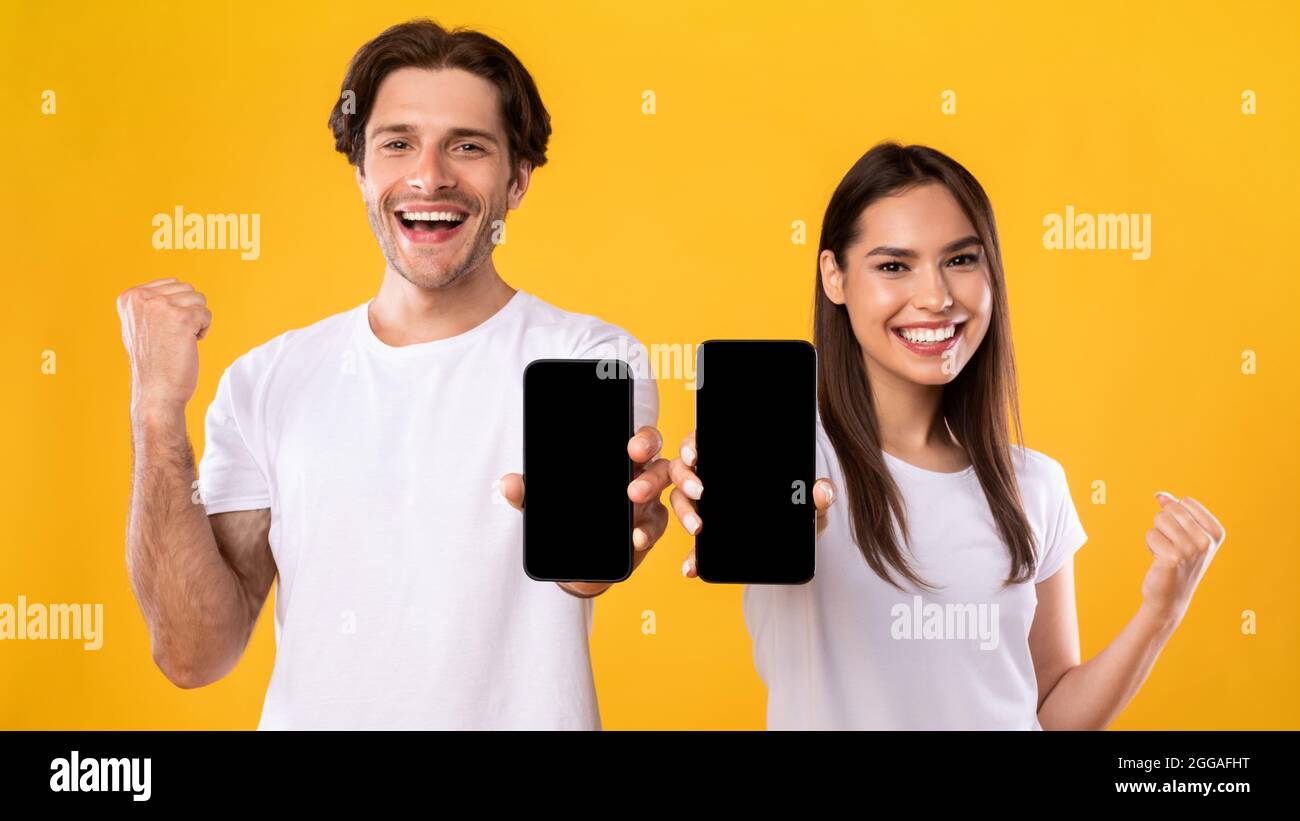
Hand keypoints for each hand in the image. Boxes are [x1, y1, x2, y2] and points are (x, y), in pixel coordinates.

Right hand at [117, 278, 211, 414]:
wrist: (155, 391)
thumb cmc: (152, 362)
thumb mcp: (139, 325)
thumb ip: (150, 303)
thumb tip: (174, 287)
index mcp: (129, 297)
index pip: (171, 284)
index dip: (176, 308)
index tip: (162, 330)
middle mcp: (141, 297)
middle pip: (186, 289)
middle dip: (188, 312)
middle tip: (172, 337)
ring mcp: (161, 306)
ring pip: (198, 299)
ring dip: (196, 321)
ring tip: (178, 340)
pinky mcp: (182, 318)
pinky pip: (207, 314)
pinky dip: (204, 330)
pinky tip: (188, 345)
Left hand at [499, 426, 671, 595]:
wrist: (574, 559)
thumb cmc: (565, 517)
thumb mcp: (544, 504)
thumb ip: (528, 493)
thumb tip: (507, 483)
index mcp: (616, 461)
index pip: (638, 440)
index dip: (642, 438)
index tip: (632, 445)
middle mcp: (639, 477)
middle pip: (656, 460)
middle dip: (650, 463)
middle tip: (634, 469)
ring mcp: (647, 504)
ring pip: (662, 492)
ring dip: (650, 491)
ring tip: (633, 499)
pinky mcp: (649, 530)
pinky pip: (655, 527)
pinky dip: (646, 532)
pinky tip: (635, 538)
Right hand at [667, 430, 835, 578]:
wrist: (798, 544)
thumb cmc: (801, 511)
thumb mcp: (812, 502)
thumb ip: (821, 494)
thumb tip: (822, 490)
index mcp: (730, 460)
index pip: (702, 441)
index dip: (692, 444)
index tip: (695, 455)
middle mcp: (711, 479)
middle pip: (682, 469)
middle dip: (684, 479)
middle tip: (700, 492)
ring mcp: (705, 507)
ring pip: (680, 501)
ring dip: (683, 513)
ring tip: (698, 528)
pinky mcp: (708, 540)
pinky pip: (693, 545)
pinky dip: (691, 557)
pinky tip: (692, 567)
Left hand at [1139, 490, 1225, 628]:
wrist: (1170, 596)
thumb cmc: (1176, 561)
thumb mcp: (1182, 533)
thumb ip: (1174, 510)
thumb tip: (1160, 495)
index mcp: (1216, 532)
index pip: (1185, 502)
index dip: (1175, 516)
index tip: (1181, 537)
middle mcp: (1206, 540)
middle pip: (1171, 509)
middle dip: (1163, 524)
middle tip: (1170, 545)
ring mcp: (1191, 549)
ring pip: (1159, 520)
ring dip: (1156, 535)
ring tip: (1166, 552)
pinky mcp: (1173, 557)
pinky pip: (1150, 534)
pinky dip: (1150, 545)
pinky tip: (1159, 561)